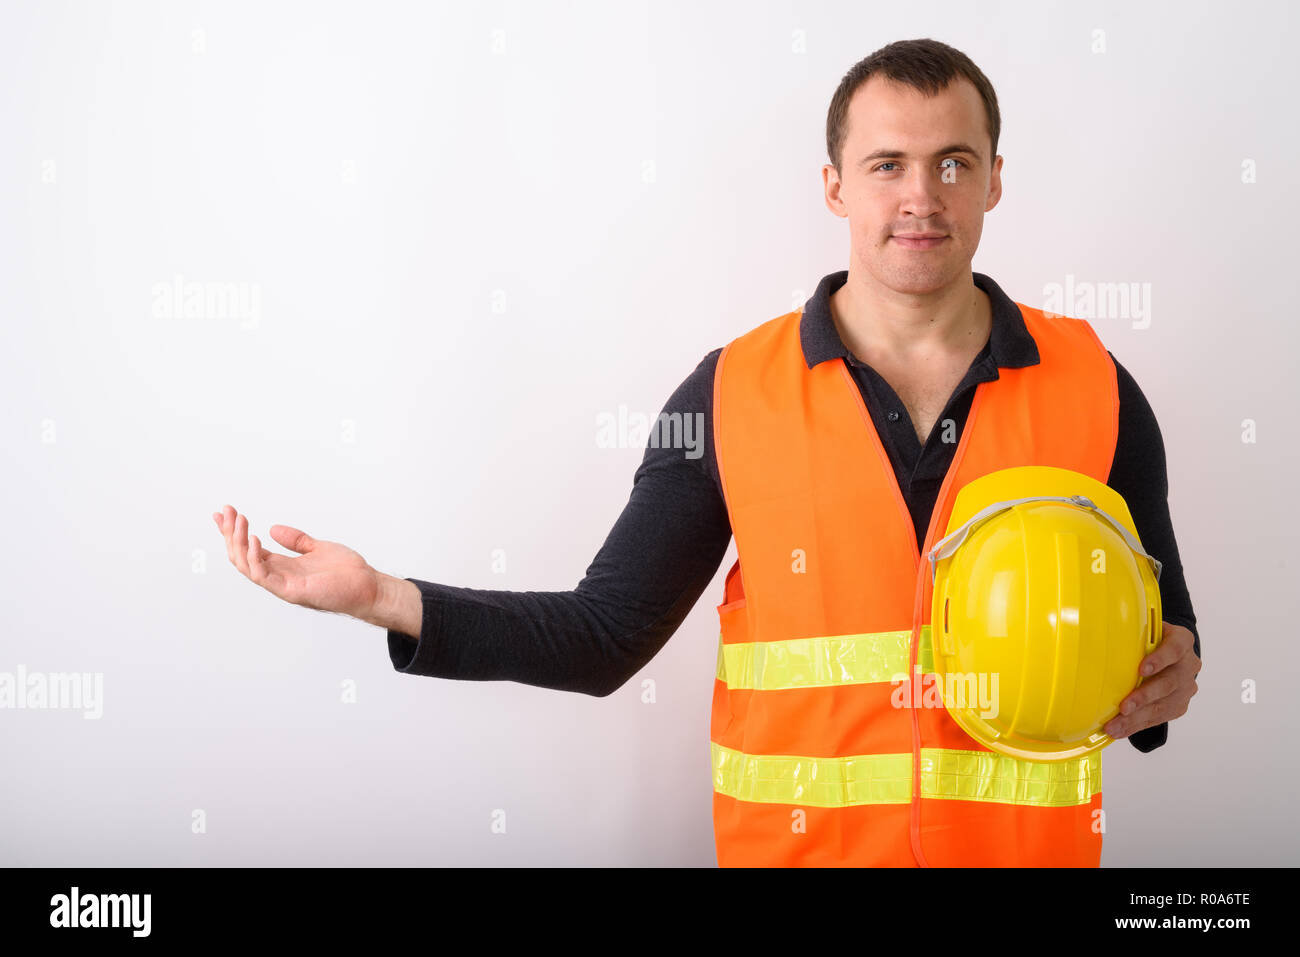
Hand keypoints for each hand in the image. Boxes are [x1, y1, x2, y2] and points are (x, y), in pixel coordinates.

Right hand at [213, 504, 380, 620]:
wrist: (368, 586)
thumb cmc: (347, 572)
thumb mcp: (318, 548)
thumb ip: (296, 540)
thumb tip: (273, 528)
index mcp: (282, 567)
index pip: (248, 549)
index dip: (233, 532)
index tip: (222, 513)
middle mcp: (277, 577)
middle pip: (241, 556)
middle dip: (230, 533)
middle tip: (226, 511)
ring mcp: (282, 585)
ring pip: (246, 565)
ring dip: (238, 541)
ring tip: (238, 520)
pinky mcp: (291, 591)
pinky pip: (263, 576)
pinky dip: (254, 558)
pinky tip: (253, 538)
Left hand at [1103, 621, 1199, 738]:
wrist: (1169, 654)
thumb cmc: (1149, 640)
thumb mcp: (1143, 630)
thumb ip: (1128, 634)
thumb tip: (1091, 638)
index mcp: (1181, 641)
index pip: (1175, 648)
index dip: (1160, 659)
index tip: (1142, 669)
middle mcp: (1188, 665)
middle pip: (1169, 682)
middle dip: (1144, 697)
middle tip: (1124, 708)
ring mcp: (1186, 687)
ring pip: (1163, 705)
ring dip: (1137, 718)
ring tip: (1114, 727)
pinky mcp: (1180, 705)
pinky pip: (1159, 718)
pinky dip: (1137, 725)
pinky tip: (1120, 730)